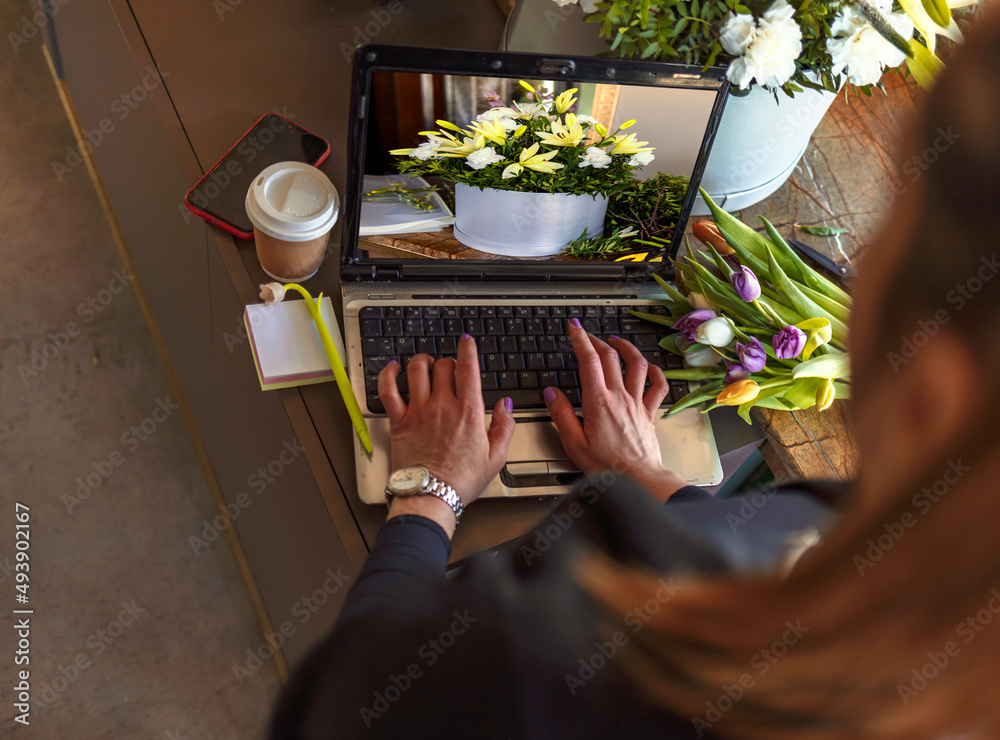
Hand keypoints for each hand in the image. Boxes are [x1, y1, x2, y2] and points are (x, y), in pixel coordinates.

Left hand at [378, 335, 516, 535]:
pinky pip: (388, 390)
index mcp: (468, 412)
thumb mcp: (495, 457)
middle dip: (448, 361)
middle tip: (449, 367)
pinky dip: (389, 374)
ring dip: (422, 361)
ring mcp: (418, 412)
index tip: (466, 342)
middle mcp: (442, 406)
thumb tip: (506, 405)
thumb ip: (504, 427)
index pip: (468, 368)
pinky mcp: (399, 421)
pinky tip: (394, 368)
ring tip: (426, 362)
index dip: (467, 350)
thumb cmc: (461, 481)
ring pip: (416, 370)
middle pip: (443, 366)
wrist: (431, 496)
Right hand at [543, 320, 686, 500]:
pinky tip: (649, 367)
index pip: (589, 361)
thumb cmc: (607, 467)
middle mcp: (620, 397)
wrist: (638, 480)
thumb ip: (561, 415)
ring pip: (637, 364)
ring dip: (626, 348)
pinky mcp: (649, 413)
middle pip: (610, 357)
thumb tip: (551, 393)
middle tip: (586, 334)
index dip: (580, 340)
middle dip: (596, 340)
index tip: (574, 328)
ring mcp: (637, 403)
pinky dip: (655, 372)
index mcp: (598, 402)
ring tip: (615, 341)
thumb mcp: (574, 443)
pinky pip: (658, 386)